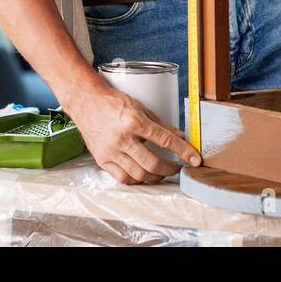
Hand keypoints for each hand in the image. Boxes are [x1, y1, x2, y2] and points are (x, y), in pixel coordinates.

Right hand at [63, 73, 201, 183]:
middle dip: (170, 169)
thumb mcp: (141, 107)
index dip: (184, 151)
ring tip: (161, 172)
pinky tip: (142, 174)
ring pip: (138, 175)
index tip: (195, 159)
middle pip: (153, 164)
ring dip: (155, 177)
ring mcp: (111, 151)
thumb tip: (180, 137)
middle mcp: (122, 138)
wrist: (86, 102)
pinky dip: (136, 180)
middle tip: (177, 168)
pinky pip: (123, 178)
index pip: (165, 140)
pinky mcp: (102, 159)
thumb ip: (161, 125)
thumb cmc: (113, 102)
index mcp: (134, 122)